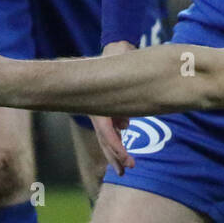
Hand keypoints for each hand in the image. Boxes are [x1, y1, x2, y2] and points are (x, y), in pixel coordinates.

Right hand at [88, 39, 135, 171]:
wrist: (113, 51)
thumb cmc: (116, 55)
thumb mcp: (121, 58)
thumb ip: (124, 72)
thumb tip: (125, 113)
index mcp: (98, 102)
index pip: (105, 130)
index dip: (114, 146)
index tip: (125, 159)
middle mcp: (98, 109)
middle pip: (104, 139)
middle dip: (114, 156)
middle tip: (124, 171)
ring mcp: (101, 111)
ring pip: (107, 137)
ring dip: (115, 154)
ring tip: (126, 168)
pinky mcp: (107, 111)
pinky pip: (112, 130)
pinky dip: (118, 142)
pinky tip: (125, 154)